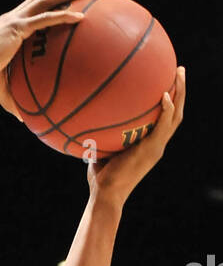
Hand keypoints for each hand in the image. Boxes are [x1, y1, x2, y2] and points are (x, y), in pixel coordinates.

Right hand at [0, 0, 91, 117]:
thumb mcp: (1, 91)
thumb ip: (14, 101)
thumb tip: (22, 119)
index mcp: (8, 27)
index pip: (31, 8)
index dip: (48, 1)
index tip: (65, 1)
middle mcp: (12, 18)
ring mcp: (15, 21)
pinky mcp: (17, 28)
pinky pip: (46, 19)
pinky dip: (64, 16)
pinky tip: (81, 17)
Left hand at [87, 67, 184, 207]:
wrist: (106, 195)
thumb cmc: (100, 179)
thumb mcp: (101, 152)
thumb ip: (100, 137)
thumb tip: (85, 120)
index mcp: (149, 145)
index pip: (165, 120)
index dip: (170, 101)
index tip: (168, 82)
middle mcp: (157, 144)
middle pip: (176, 113)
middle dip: (180, 90)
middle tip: (180, 69)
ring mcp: (156, 147)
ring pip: (176, 116)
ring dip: (180, 94)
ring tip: (180, 73)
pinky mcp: (151, 150)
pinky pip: (163, 126)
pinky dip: (166, 110)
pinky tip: (165, 95)